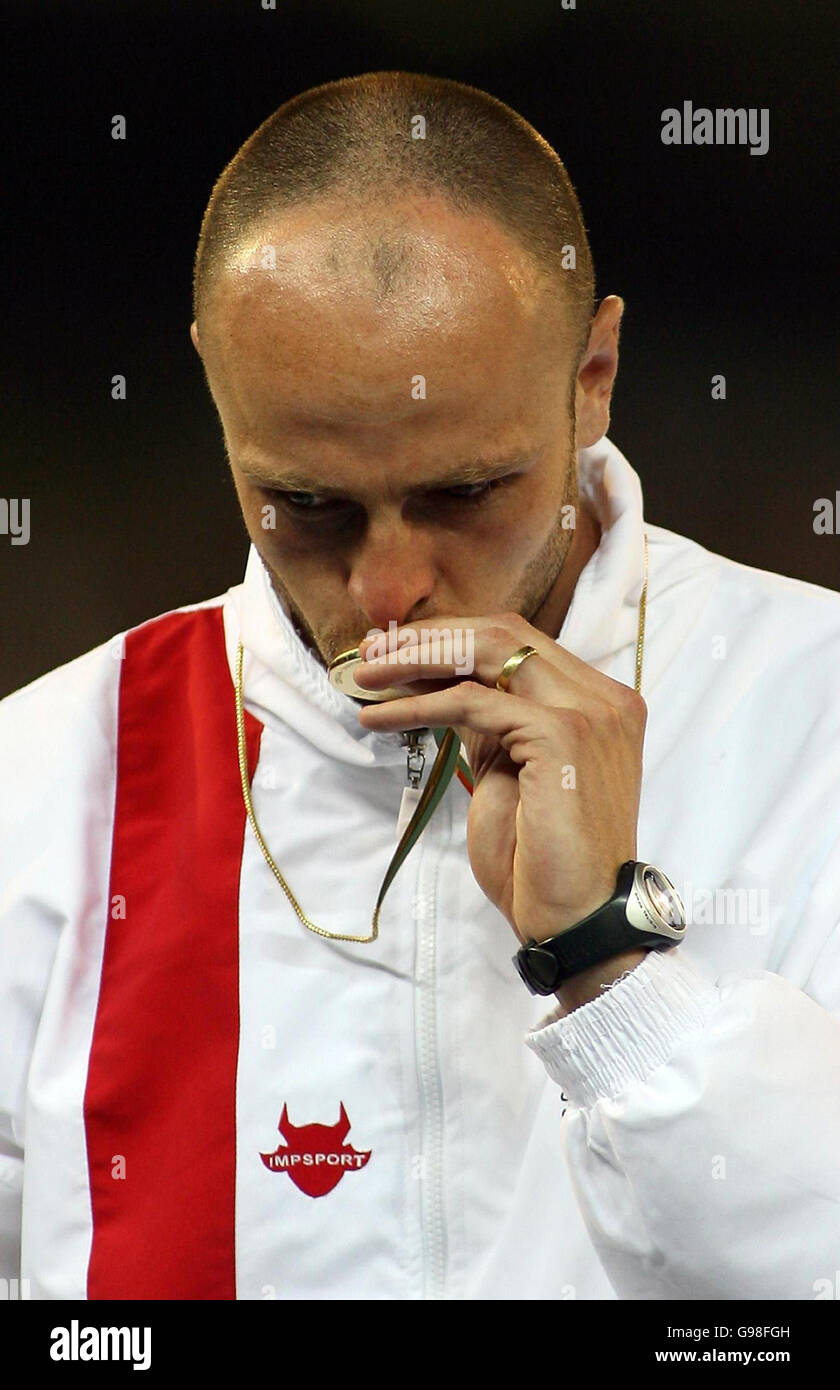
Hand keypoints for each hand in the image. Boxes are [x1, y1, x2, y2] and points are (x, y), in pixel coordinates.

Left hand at [354, 613, 646, 945]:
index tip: (392, 652)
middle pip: (502, 633)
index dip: (449, 638)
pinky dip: (417, 705)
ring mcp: (589, 712)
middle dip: (428, 639)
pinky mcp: (562, 734)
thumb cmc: (543, 858)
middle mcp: (603, 697)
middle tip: (369, 656)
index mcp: (598, 700)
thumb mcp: (510, 771)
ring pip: (487, 652)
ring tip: (365, 678)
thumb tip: (435, 681)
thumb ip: (489, 722)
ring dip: (416, 659)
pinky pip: (472, 702)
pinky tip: (378, 719)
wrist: (577, 918)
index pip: (517, 641)